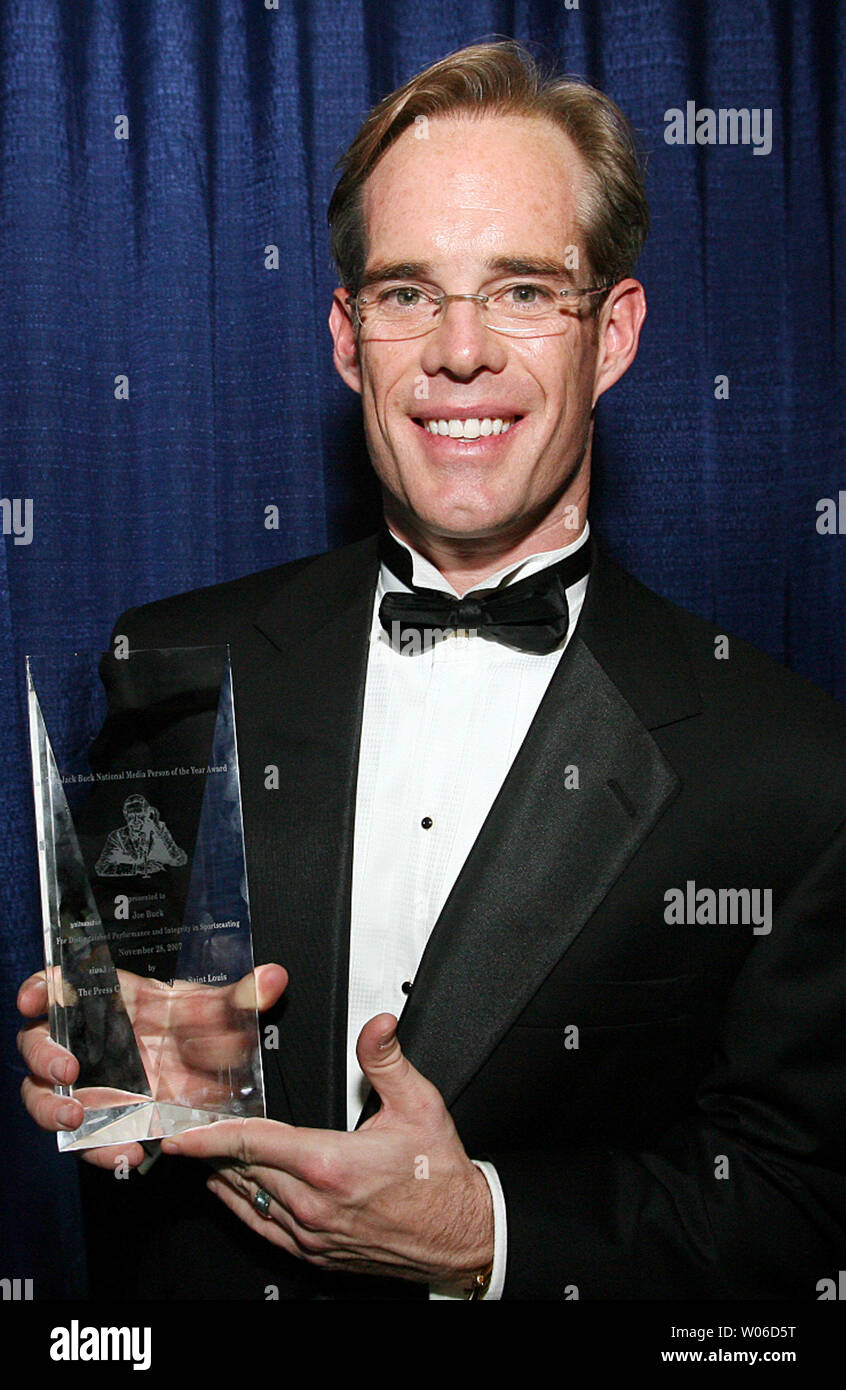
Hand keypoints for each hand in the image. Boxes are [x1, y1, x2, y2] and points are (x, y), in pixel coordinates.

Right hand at [16, 963, 287, 1169]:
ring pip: (41, 1092)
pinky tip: (122, 1152)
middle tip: (66, 1069)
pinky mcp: (99, 1121)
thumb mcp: (222, 1017)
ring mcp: (88, 1082)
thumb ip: (243, 999)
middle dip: (43, 1054)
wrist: (206, 1081)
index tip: (34, 996)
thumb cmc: (201, 1034)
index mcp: (111, 1001)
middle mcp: (88, 1040)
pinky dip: (96, 1148)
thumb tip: (274, 978)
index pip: (59, 984)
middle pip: (37, 1040)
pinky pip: (80, 1137)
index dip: (40, 987)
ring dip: (50, 1107)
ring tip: (78, 1118)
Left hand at [161, 1014, 493, 1291]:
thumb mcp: (420, 1106)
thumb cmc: (440, 1176)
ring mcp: (312, 1233)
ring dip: (219, 1175)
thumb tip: (377, 1024)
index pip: (254, 1143)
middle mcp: (314, 1204)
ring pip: (247, 1199)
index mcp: (332, 1164)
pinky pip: (262, 1228)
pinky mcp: (316, 1253)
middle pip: (242, 1169)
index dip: (210, 1135)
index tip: (179, 1131)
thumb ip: (388, 1060)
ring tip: (196, 1152)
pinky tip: (225, 1191)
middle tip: (183, 1127)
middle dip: (209, 1148)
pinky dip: (238, 1206)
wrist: (461, 1234)